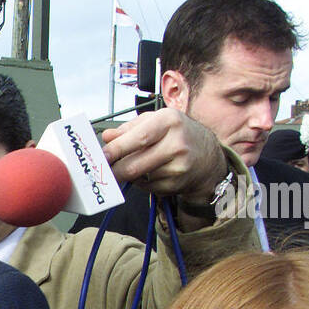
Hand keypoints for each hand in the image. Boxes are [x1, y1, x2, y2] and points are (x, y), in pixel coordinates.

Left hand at [102, 108, 227, 202]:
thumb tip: (107, 137)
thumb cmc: (176, 133)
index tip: (101, 157)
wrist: (207, 154)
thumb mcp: (155, 121)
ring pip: (139, 177)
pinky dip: (142, 182)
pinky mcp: (177, 183)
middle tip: (103, 171)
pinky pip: (148, 187)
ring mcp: (179, 166)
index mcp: (169, 121)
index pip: (138, 138)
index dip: (117, 149)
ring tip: (137, 164)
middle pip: (135, 165)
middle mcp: (177, 143)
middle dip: (114, 171)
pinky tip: (151, 172)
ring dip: (130, 175)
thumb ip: (128, 128)